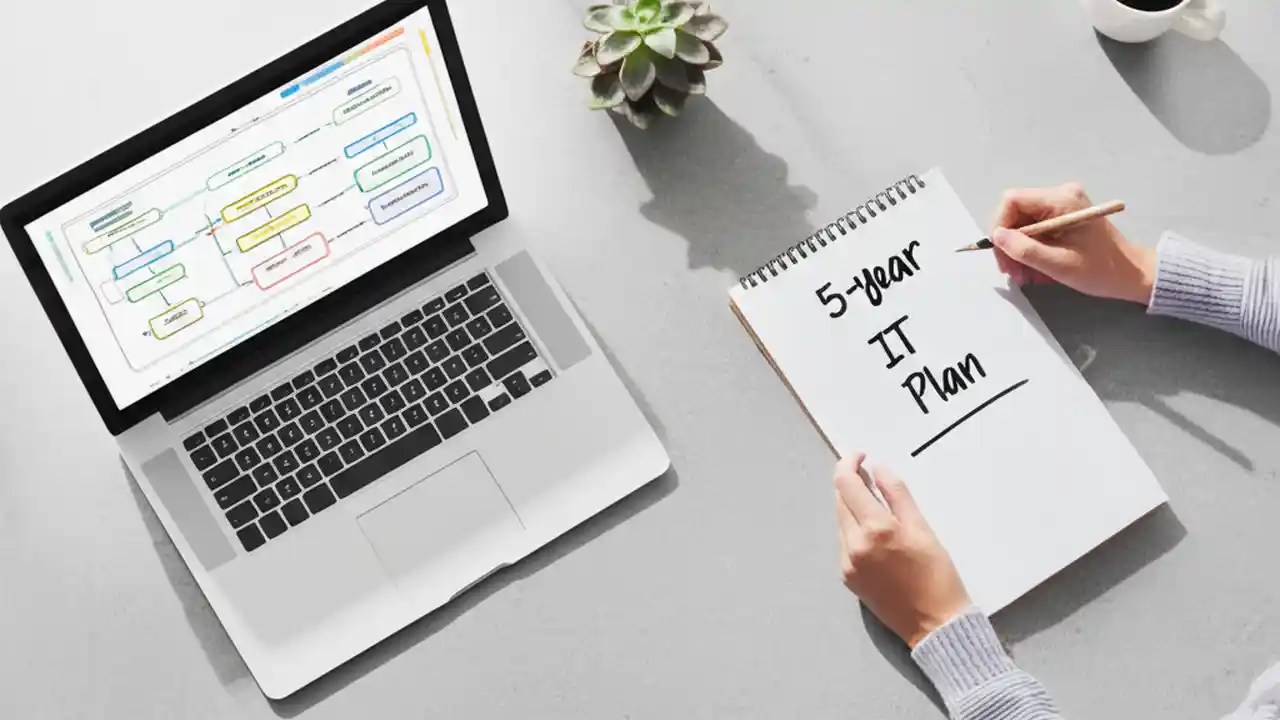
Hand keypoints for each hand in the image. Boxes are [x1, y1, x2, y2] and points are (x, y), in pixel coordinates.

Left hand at [835, 453, 970, 647]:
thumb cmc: (937, 575)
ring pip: (841, 521)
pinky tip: (875, 534)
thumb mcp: (923, 529)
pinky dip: (854, 530)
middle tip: (869, 476)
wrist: (935, 625)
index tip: (860, 456)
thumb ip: (897, 495)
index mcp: (875, 529)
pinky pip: (845, 543)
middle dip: (851, 484)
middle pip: (840, 501)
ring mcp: (847, 563)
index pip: (846, 484)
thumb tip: (878, 469)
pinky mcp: (848, 577)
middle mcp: (854, 545)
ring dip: (853, 507)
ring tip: (876, 505)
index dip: (849, 464)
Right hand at [990, 183, 1156, 304]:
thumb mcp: (1059, 264)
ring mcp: (1061, 205)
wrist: (1131, 274)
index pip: (1013, 200)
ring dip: (1017, 249)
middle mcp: (1060, 195)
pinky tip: (1033, 267)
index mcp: (1062, 200)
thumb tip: (997, 236)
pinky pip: (1034, 228)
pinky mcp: (1062, 216)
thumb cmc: (1100, 270)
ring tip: (1022, 274)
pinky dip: (1029, 248)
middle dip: (1008, 242)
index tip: (1002, 253)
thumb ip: (1025, 250)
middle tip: (1010, 271)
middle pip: (1015, 211)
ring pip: (1022, 222)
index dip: (999, 225)